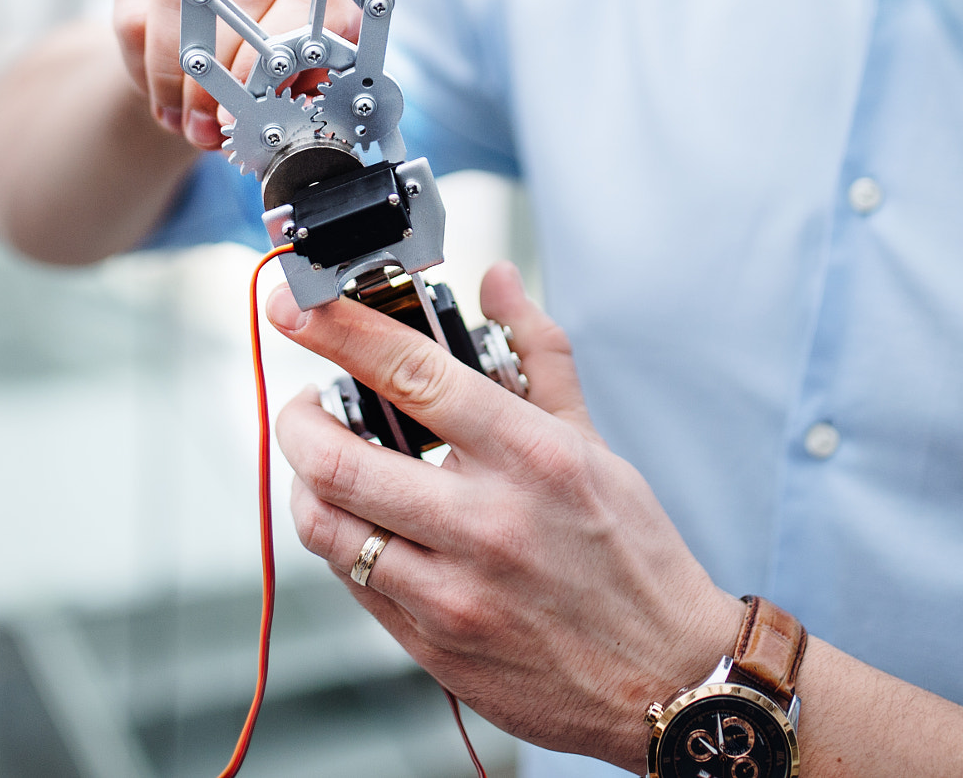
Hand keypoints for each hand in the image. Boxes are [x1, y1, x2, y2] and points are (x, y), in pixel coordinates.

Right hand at [109, 0, 386, 150]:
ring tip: (175, 116)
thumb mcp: (313, 84)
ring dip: (169, 62)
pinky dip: (139, 47)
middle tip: (201, 123)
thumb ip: (301, 98)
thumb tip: (265, 124)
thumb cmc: (292, 65)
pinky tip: (155, 84)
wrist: (246, 36)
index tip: (238, 111)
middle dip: (214, 66)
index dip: (267, 62)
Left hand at [269, 261, 743, 772]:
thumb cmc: (633, 557)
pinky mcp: (433, 646)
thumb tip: (497, 282)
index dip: (337, 332)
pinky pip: (351, 582)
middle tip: (305, 404)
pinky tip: (363, 523)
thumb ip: (536, 354)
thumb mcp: (593, 442)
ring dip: (305, 483)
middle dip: (297, 419)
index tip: (295, 306)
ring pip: (326, 526)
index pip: (411, 374)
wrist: (668, 680)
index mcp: (531, 457)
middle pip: (337, 460)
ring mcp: (454, 593)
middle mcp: (487, 523)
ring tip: (324, 464)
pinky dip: (340, 540)